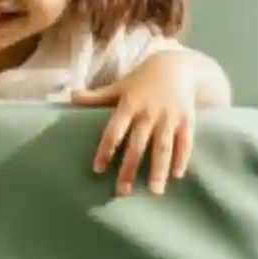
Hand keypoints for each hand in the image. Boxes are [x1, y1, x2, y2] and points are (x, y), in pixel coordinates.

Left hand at [72, 51, 199, 195]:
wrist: (178, 65)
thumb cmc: (142, 80)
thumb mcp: (119, 86)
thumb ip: (96, 96)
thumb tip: (70, 97)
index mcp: (129, 104)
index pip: (114, 131)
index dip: (105, 150)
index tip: (97, 170)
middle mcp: (149, 112)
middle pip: (138, 144)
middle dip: (130, 168)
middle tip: (122, 192)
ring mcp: (169, 117)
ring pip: (163, 146)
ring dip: (159, 170)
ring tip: (154, 192)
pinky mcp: (187, 120)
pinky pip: (185, 142)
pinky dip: (182, 158)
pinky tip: (176, 176)